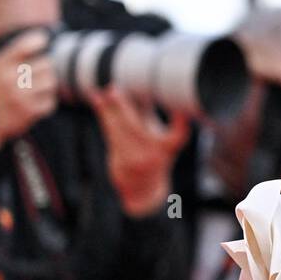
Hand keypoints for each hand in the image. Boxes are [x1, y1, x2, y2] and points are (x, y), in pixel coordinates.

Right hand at [0, 28, 57, 151]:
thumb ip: (8, 56)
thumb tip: (38, 39)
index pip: (27, 44)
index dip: (38, 41)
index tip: (42, 41)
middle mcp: (10, 78)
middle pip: (47, 64)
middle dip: (44, 68)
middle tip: (36, 74)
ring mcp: (21, 96)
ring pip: (51, 82)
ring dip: (46, 86)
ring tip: (34, 89)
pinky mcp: (29, 112)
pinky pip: (50, 101)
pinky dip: (45, 102)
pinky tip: (33, 102)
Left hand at [87, 84, 190, 216]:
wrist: (144, 189)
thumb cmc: (154, 156)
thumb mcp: (159, 138)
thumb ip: (151, 117)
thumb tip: (141, 91)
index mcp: (169, 148)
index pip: (178, 136)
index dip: (181, 123)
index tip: (181, 111)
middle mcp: (154, 155)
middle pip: (137, 128)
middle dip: (124, 108)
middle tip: (113, 90)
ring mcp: (136, 160)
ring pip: (119, 131)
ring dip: (108, 111)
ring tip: (100, 94)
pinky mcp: (120, 162)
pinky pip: (111, 135)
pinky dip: (105, 118)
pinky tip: (99, 104)